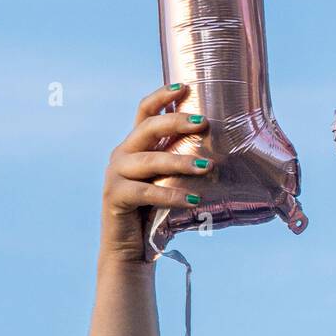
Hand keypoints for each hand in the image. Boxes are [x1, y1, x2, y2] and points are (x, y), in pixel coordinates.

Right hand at [100, 83, 215, 262]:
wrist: (130, 248)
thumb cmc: (155, 210)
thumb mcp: (167, 179)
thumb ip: (180, 160)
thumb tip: (220, 145)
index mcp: (134, 144)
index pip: (145, 111)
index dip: (162, 96)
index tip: (184, 86)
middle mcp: (122, 153)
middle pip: (147, 128)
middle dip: (176, 122)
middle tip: (204, 123)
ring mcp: (115, 174)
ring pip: (151, 161)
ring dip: (181, 162)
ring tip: (208, 167)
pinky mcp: (115, 196)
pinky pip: (147, 192)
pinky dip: (172, 195)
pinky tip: (194, 200)